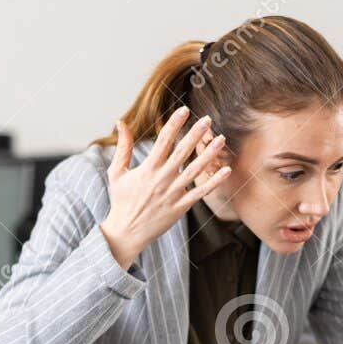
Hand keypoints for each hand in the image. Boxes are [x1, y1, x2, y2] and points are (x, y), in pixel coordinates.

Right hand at [99, 107, 231, 269]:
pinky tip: (225, 170)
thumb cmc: (121, 201)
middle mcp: (161, 179)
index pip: (163, 141)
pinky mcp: (180, 207)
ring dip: (209, 154)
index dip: (174, 124)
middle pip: (182, 152)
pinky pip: (200, 192)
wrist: (126, 232)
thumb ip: (123, 147)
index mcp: (147, 169)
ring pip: (194, 170)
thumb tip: (120, 123)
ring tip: (221, 140)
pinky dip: (213, 182)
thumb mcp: (117, 172)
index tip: (184, 110)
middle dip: (195, 134)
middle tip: (208, 119)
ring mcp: (172, 194)